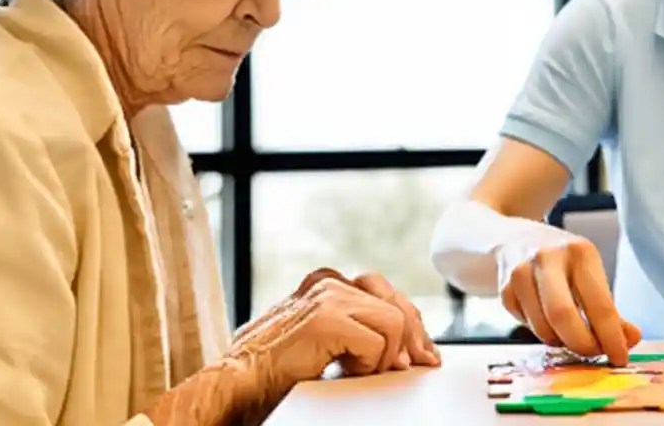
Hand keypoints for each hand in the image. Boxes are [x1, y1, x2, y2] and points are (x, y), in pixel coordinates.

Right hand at [286, 267, 439, 367]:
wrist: (238, 381)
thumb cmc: (275, 368)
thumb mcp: (324, 340)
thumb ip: (357, 329)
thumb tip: (406, 349)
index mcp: (327, 282)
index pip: (387, 295)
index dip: (413, 325)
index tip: (425, 351)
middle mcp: (329, 281)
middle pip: (396, 301)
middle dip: (415, 336)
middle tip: (421, 363)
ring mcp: (328, 296)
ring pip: (393, 320)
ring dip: (386, 354)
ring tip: (362, 369)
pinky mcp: (327, 319)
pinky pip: (377, 342)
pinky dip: (370, 364)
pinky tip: (346, 371)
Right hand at [498, 238, 641, 365]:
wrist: (512, 238)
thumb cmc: (560, 259)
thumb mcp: (588, 272)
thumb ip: (610, 309)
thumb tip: (630, 338)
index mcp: (579, 252)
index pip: (599, 304)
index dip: (611, 337)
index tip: (620, 357)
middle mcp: (548, 258)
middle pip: (563, 316)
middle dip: (582, 344)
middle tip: (594, 354)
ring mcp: (521, 272)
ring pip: (544, 327)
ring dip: (561, 342)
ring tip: (572, 336)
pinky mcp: (504, 289)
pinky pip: (527, 325)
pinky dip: (542, 332)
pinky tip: (548, 321)